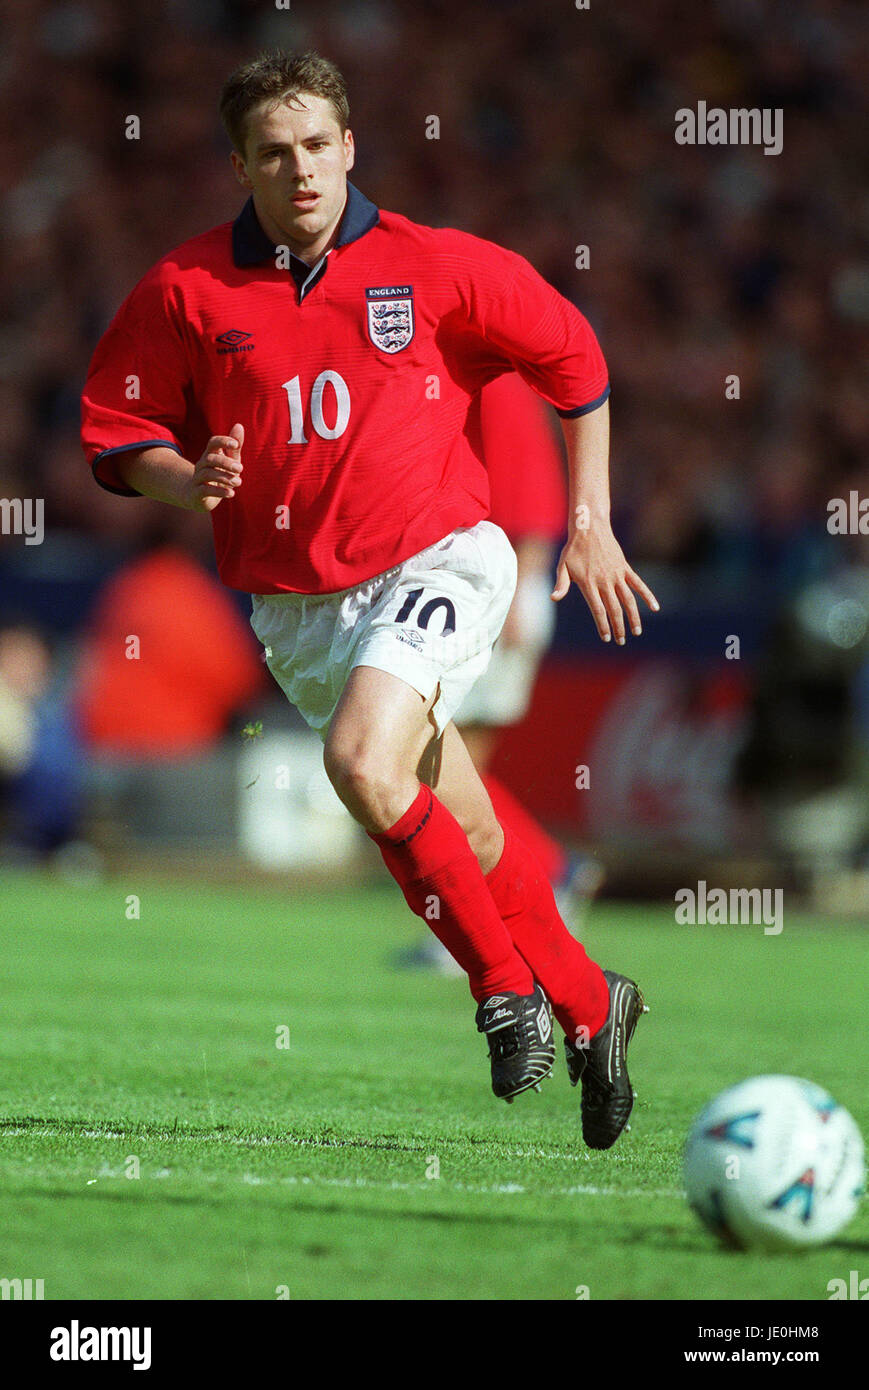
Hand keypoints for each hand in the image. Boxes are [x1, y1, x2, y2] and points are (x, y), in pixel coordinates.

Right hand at [188, 423, 243, 510]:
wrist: (197, 497)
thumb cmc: (218, 476)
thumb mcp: (229, 462)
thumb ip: (234, 447)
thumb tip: (239, 425)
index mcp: (210, 455)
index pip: (213, 442)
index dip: (223, 441)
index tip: (235, 445)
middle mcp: (202, 465)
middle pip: (210, 459)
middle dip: (226, 462)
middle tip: (240, 468)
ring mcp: (197, 479)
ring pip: (207, 474)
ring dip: (225, 477)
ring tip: (238, 482)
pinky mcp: (196, 493)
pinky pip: (205, 490)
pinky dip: (219, 491)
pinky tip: (231, 493)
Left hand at [551, 518, 658, 642]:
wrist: (590, 528)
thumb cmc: (573, 549)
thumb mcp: (563, 566)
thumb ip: (561, 584)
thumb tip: (554, 598)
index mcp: (589, 584)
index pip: (598, 610)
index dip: (603, 625)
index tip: (607, 637)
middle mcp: (605, 581)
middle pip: (614, 609)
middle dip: (618, 627)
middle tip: (620, 641)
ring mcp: (617, 575)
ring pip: (628, 600)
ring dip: (633, 617)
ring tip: (637, 632)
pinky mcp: (624, 568)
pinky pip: (638, 584)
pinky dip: (647, 595)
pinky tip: (654, 607)